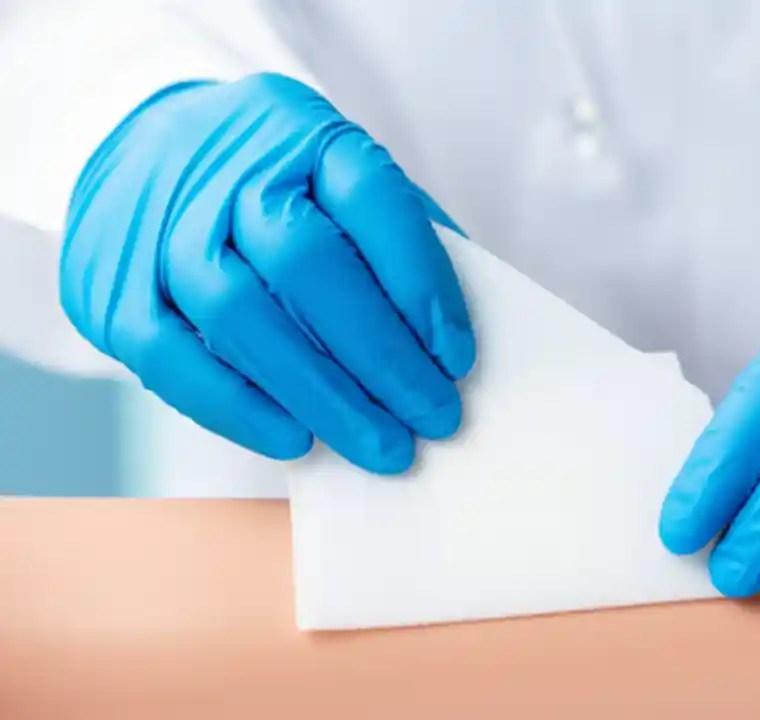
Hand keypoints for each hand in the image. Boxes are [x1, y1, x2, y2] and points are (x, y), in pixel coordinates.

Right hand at [61, 74, 473, 473]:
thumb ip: (395, 241)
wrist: (142, 150)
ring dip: (320, 395)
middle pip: (307, 265)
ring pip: (240, 315)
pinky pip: (171, 358)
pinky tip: (294, 440)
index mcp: (302, 131)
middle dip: (381, 357)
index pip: (373, 199)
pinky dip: (237, 408)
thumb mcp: (339, 178)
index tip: (457, 359)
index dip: (422, 284)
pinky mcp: (112, 285)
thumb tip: (447, 345)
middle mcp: (228, 168)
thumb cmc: (272, 185)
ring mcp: (162, 225)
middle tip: (432, 418)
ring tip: (378, 445)